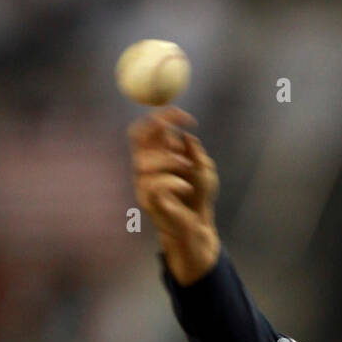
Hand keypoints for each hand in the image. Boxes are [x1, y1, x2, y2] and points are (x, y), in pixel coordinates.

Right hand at [128, 106, 219, 284]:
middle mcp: (146, 165)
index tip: (185, 117)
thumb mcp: (204, 169)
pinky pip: (154, 184)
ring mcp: (143, 182)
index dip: (162, 116)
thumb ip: (195, 152)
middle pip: (137, 139)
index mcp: (157, 153)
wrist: (199, 224)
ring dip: (170, 161)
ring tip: (188, 171)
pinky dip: (174, 183)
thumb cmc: (199, 195)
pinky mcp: (147, 200)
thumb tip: (186, 137)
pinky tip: (185, 189)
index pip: (148, 127)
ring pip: (143, 162)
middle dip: (162, 137)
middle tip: (183, 147)